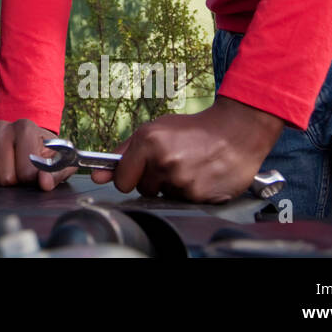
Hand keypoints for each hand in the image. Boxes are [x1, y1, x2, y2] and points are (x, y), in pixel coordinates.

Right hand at [0, 119, 73, 190]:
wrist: (25, 139)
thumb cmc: (43, 153)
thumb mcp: (59, 162)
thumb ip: (56, 174)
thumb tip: (44, 183)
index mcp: (25, 128)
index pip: (26, 173)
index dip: (31, 180)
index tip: (34, 173)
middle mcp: (1, 126)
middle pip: (5, 178)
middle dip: (14, 182)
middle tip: (19, 172)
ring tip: (6, 169)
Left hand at [90, 96, 284, 201]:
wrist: (236, 132)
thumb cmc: (193, 130)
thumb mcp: (155, 129)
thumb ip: (124, 152)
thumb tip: (96, 175)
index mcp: (149, 141)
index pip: (121, 180)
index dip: (127, 177)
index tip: (136, 173)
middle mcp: (164, 161)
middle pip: (143, 189)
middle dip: (153, 180)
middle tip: (172, 162)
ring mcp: (183, 180)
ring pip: (164, 196)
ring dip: (173, 186)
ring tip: (189, 166)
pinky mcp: (201, 195)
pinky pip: (184, 202)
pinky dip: (191, 192)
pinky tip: (201, 175)